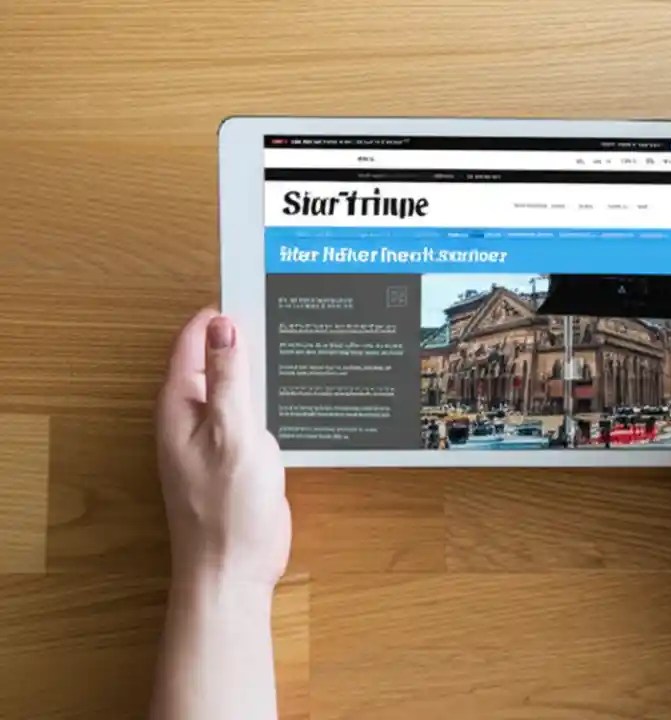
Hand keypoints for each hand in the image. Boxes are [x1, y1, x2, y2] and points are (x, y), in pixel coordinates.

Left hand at [156, 310, 291, 588]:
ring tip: (298, 343)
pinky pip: (252, 415)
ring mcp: (215, 438)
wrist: (233, 569)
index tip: (255, 289)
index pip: (193, 341)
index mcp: (179, 406)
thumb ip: (227, 378)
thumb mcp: (232, 433)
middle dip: (245, 336)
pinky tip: (298, 394)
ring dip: (260, 368)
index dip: (220, 314)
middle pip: (215, 360)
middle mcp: (192, 417)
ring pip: (237, 387)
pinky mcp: (238, 457)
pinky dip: (271, 400)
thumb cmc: (227, 508)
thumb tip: (224, 326)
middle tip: (286, 311)